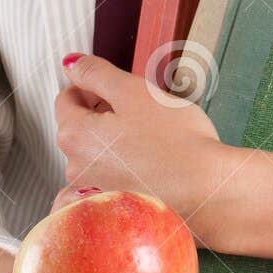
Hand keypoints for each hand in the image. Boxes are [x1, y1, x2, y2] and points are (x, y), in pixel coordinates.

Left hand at [54, 52, 221, 222]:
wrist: (206, 189)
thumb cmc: (175, 140)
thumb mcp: (133, 91)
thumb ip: (96, 74)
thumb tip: (72, 64)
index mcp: (74, 136)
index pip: (66, 99)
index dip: (91, 85)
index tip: (118, 87)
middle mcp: (75, 168)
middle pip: (79, 127)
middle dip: (103, 113)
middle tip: (140, 110)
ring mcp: (94, 192)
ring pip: (95, 153)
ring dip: (113, 141)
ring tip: (149, 138)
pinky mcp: (115, 208)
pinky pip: (108, 180)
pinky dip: (121, 169)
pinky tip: (145, 165)